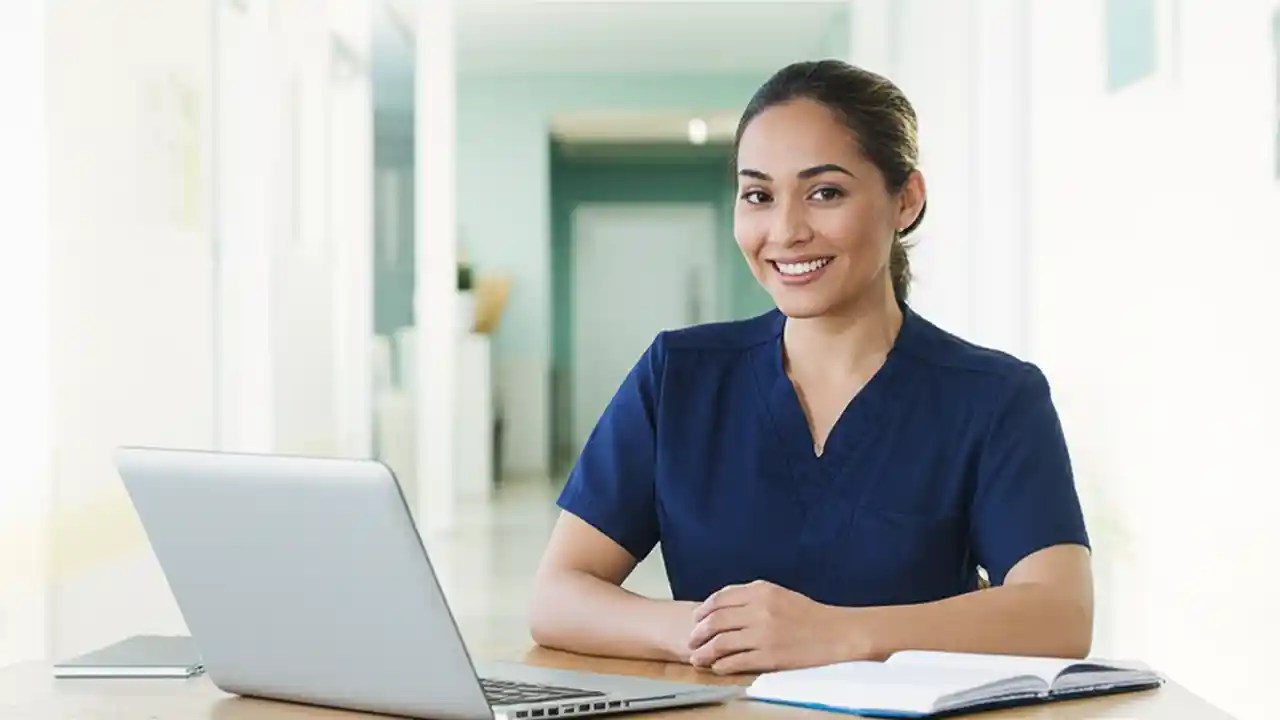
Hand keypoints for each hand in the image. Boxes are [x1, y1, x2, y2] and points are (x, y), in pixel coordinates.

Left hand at [687, 580, 874, 673]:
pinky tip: (718, 667)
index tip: (696, 619)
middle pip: (716, 621)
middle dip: (698, 633)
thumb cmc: (809, 615)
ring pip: (721, 643)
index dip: (703, 610)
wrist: (837, 633)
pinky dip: (722, 665)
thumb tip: (722, 607)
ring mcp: (764, 634)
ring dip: (705, 652)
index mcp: (761, 591)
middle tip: (691, 641)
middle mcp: (759, 610)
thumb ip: (752, 597)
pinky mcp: (770, 657)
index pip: (720, 599)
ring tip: (697, 658)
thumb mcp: (779, 594)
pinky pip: (737, 661)